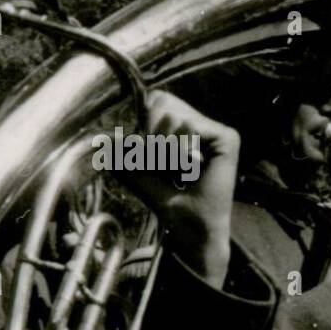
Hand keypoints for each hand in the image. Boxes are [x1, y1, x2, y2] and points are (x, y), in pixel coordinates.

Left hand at [117, 90, 239, 288]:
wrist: (191, 230)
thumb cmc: (169, 201)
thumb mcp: (138, 172)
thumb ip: (123, 152)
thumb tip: (102, 138)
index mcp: (184, 126)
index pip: (156, 99)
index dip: (145, 123)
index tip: (149, 154)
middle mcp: (203, 124)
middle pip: (163, 101)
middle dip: (154, 136)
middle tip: (167, 166)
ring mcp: (217, 130)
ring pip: (175, 116)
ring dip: (168, 150)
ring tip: (180, 171)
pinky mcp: (228, 138)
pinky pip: (191, 127)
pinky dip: (182, 151)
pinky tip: (192, 169)